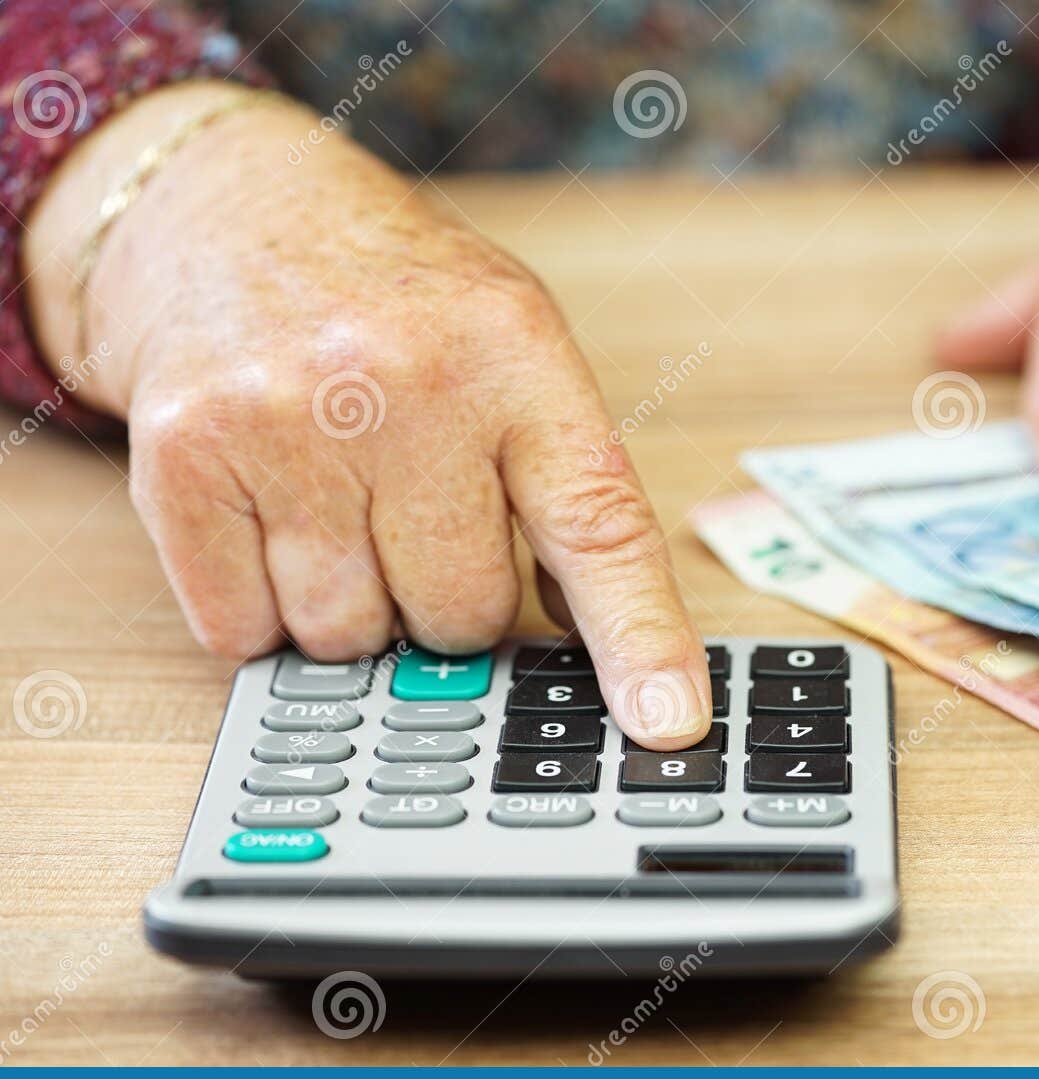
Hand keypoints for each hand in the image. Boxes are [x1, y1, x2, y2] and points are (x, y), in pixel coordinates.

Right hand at [23, 82, 710, 749]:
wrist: (221, 207)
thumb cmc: (388, 297)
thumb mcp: (509, 343)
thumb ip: (557, 476)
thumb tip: (582, 633)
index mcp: (513, 353)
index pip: (598, 525)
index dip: (640, 638)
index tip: (667, 721)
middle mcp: (404, 382)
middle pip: (460, 615)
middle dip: (443, 595)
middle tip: (414, 512)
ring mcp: (286, 419)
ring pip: (350, 635)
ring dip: (352, 603)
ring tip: (338, 499)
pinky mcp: (182, 457)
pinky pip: (245, 631)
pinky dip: (260, 605)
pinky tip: (270, 512)